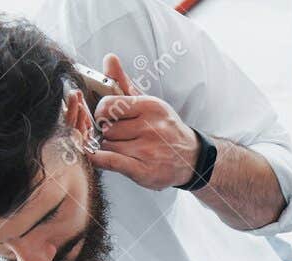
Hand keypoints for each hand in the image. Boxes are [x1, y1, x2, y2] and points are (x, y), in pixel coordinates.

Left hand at [88, 53, 200, 189]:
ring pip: (108, 145)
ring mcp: (149, 151)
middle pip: (107, 128)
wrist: (192, 158)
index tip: (106, 117)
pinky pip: (110, 161)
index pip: (108, 105)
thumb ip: (124, 82)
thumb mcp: (148, 103)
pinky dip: (99, 159)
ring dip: (110, 147)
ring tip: (124, 149)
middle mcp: (151, 128)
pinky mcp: (145, 171)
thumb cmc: (166, 129)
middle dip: (109, 132)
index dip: (101, 112)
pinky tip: (100, 157)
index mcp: (150, 107)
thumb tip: (109, 58)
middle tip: (119, 136)